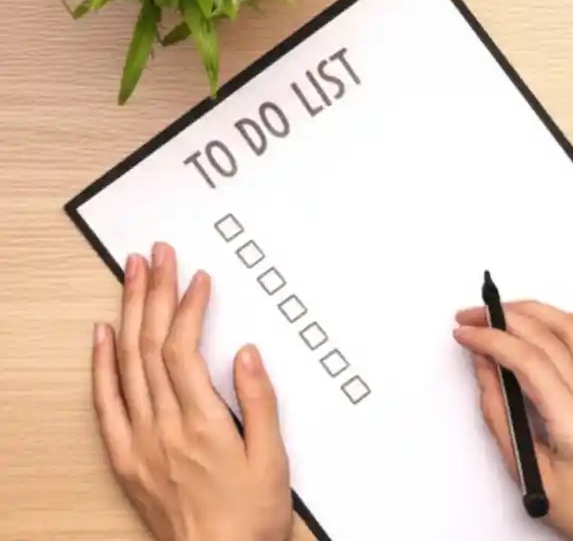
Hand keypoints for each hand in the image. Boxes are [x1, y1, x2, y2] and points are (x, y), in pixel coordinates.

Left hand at [91, 242, 292, 540]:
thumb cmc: (248, 517)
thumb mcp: (271, 458)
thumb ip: (258, 401)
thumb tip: (248, 354)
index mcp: (201, 425)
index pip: (183, 350)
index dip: (188, 308)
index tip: (197, 279)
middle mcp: (162, 429)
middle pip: (150, 346)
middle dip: (154, 294)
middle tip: (157, 257)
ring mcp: (139, 442)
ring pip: (126, 364)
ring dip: (128, 314)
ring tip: (132, 277)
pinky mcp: (125, 458)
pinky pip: (105, 403)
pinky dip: (101, 364)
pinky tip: (102, 334)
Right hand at [454, 302, 572, 540]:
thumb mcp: (531, 473)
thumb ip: (502, 418)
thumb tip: (486, 370)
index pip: (529, 360)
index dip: (492, 338)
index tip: (467, 332)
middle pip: (551, 335)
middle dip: (506, 318)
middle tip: (476, 315)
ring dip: (539, 311)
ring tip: (508, 311)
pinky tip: (559, 322)